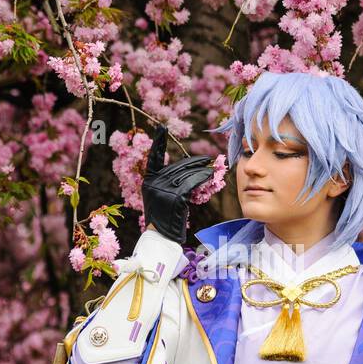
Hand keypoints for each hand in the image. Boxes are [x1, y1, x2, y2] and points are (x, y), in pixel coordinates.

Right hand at [141, 124, 214, 243]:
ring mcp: (163, 190)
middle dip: (195, 163)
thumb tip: (189, 170)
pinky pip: (192, 184)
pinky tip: (211, 177)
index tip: (161, 127)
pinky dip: (202, 179)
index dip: (158, 143)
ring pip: (187, 175)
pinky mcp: (174, 198)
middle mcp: (153, 183)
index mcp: (148, 181)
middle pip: (178, 167)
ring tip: (214, 169)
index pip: (153, 157)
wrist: (163, 236)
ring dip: (203, 171)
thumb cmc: (165, 218)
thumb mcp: (162, 196)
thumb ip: (169, 182)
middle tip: (209, 160)